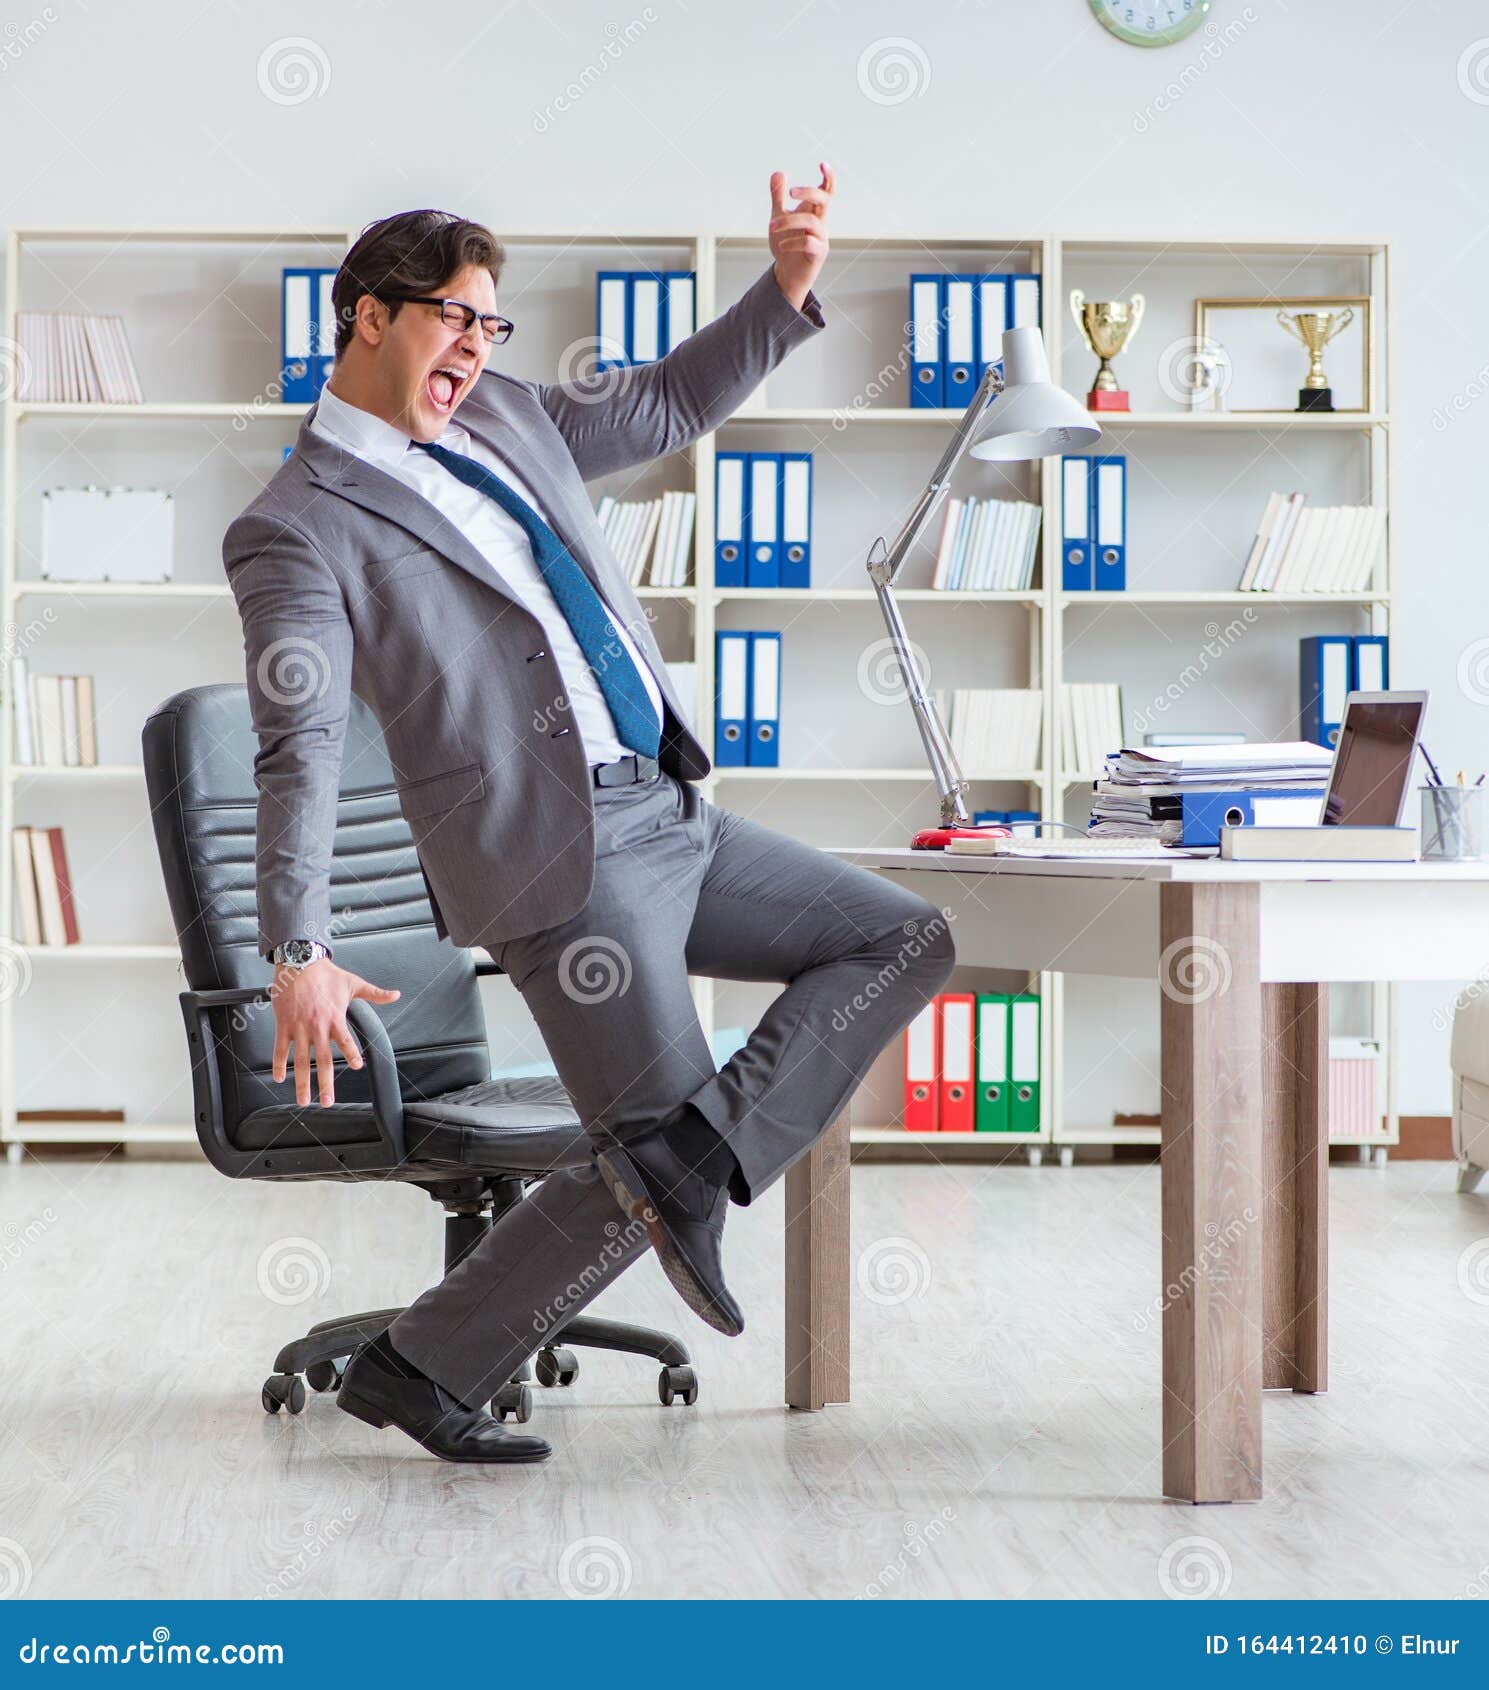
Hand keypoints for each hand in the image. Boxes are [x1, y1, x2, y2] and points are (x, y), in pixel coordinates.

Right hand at [270, 959, 400, 1107]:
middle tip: (327, 1101)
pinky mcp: (283, 1025)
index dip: (352, 1053)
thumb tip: (396, 994)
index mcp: (335, 1018)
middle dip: (325, 1082)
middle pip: (323, 1060)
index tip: (358, 1066)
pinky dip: (279, 1064)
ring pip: (301, 1060)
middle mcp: (317, 1026)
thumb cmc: (326, 974)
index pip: (345, 1041)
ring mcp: (299, 1028)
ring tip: (304, 1100)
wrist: (299, 962)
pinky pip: (280, 1049)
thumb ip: (375, 993)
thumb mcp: (353, 983)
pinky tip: (279, 1078)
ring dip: (302, 1082)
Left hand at [769, 163, 833, 311]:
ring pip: (811, 222)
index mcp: (813, 212)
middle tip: (790, 193)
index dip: (828, 177)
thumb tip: (778, 173)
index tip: (822, 164)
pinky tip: (781, 245)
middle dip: (808, 192)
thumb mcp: (778, 217)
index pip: (827, 191)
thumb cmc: (786, 245)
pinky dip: (792, 242)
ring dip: (789, 222)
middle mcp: (820, 223)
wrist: (787, 273)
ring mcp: (821, 238)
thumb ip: (779, 197)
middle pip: (823, 200)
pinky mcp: (818, 254)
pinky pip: (808, 243)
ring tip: (771, 227)